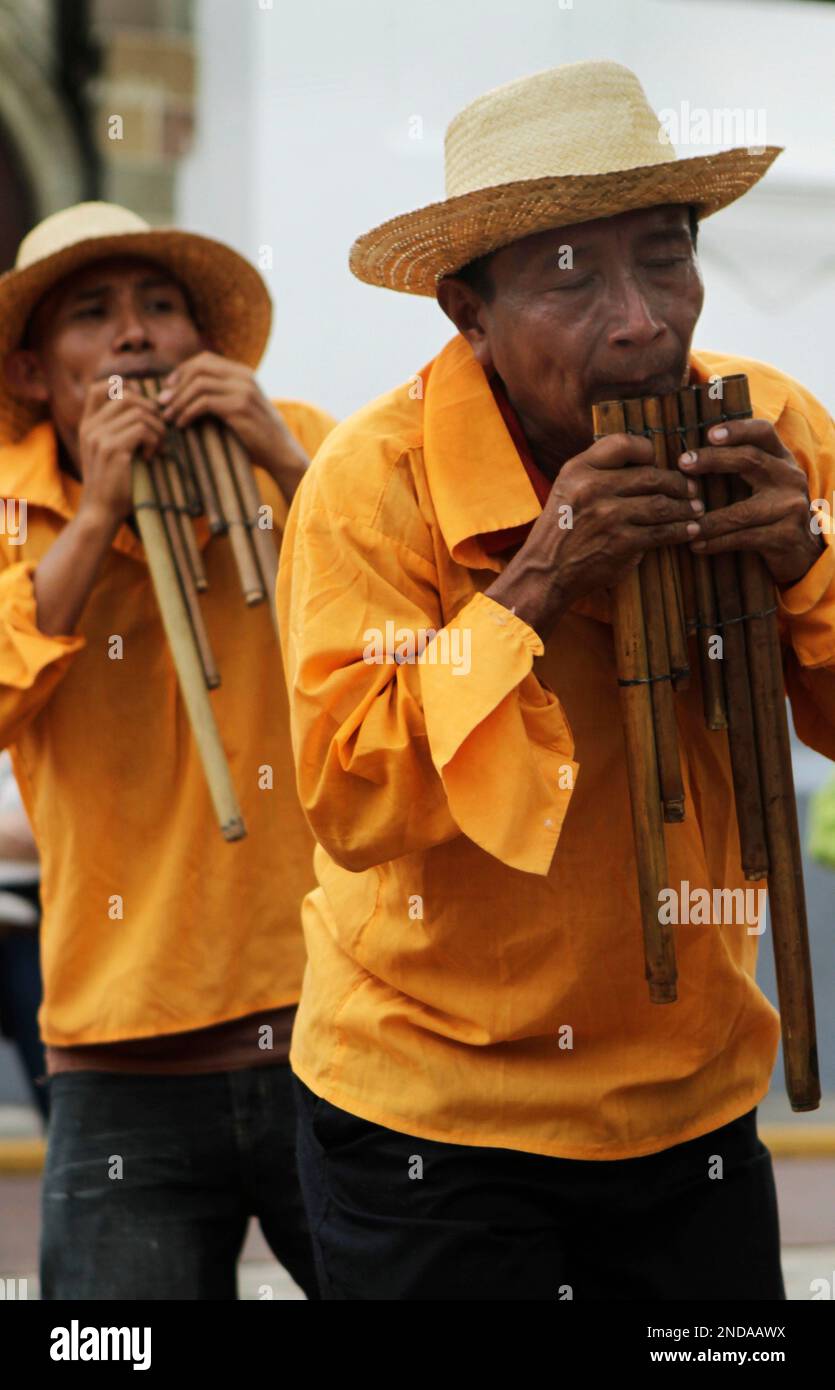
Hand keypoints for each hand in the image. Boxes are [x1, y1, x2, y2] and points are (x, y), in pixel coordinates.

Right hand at [77, 378, 166, 526]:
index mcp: (88, 424)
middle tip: (159, 433)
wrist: (102, 511)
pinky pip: (143, 430)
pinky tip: (151, 456)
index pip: (100, 387)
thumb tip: (148, 404)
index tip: (144, 408)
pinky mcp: (112, 449)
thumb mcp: (112, 451)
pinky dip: (155, 441)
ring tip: (157, 447)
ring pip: (139, 412)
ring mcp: (99, 436)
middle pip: (127, 396)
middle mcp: (90, 427)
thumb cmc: (115, 483)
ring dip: (157, 428)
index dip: (126, 389)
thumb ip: (120, 428)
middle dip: (151, 411)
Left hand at [156, 351, 306, 484]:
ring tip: (169, 416)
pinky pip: (204, 403)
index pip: (205, 360)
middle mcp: (244, 377)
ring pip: (198, 384)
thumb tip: (187, 394)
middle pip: (199, 368)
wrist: (281, 453)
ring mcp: (243, 391)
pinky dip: (188, 412)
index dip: (182, 371)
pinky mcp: (239, 408)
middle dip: (176, 384)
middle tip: (163, 402)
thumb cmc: (257, 436)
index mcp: (243, 374)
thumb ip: (221, 396)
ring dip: (178, 400)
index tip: (169, 388)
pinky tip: (182, 424)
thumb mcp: (240, 409)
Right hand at [487, 431, 702, 639]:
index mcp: (578, 469)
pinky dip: (681, 530)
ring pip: (661, 504)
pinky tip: (690, 530)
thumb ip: (597, 473)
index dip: (648, 451)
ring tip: (696, 509)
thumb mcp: (567, 490)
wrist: (545, 572)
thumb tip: (643, 464)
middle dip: (678, 483)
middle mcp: (593, 488)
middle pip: (651, 475)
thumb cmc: (559, 530)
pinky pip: (661, 532)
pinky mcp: (622, 542)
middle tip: (691, 489)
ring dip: (685, 507)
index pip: (623, 444)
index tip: (659, 461)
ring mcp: (609, 515)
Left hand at [679, 418, 824, 586]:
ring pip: (742, 511)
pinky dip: (717, 542)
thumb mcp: (763, 482)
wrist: (802, 549)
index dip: (737, 429)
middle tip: (683, 462)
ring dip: (708, 519)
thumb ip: (739, 466)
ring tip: (683, 521)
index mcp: (781, 459)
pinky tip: (697, 545)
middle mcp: (790, 477)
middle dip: (713, 459)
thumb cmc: (769, 511)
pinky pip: (744, 538)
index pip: (763, 433)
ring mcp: (791, 507)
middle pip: (750, 460)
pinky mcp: (786, 535)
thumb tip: (688, 456)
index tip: (709, 434)